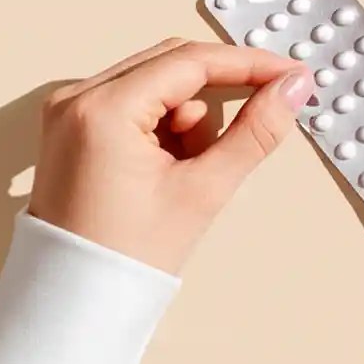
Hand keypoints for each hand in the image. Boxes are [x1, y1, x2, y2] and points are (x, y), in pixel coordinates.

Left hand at [29, 39, 314, 272]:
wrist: (74, 301)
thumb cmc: (128, 255)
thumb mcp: (203, 190)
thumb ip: (255, 131)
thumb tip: (293, 89)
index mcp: (102, 109)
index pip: (190, 62)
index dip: (248, 64)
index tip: (290, 74)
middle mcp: (77, 97)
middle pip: (171, 63)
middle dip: (218, 90)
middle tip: (263, 110)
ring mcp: (70, 110)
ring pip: (156, 82)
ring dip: (189, 114)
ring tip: (191, 168)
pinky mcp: (74, 126)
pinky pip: (135, 101)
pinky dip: (165, 125)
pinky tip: (169, 166)